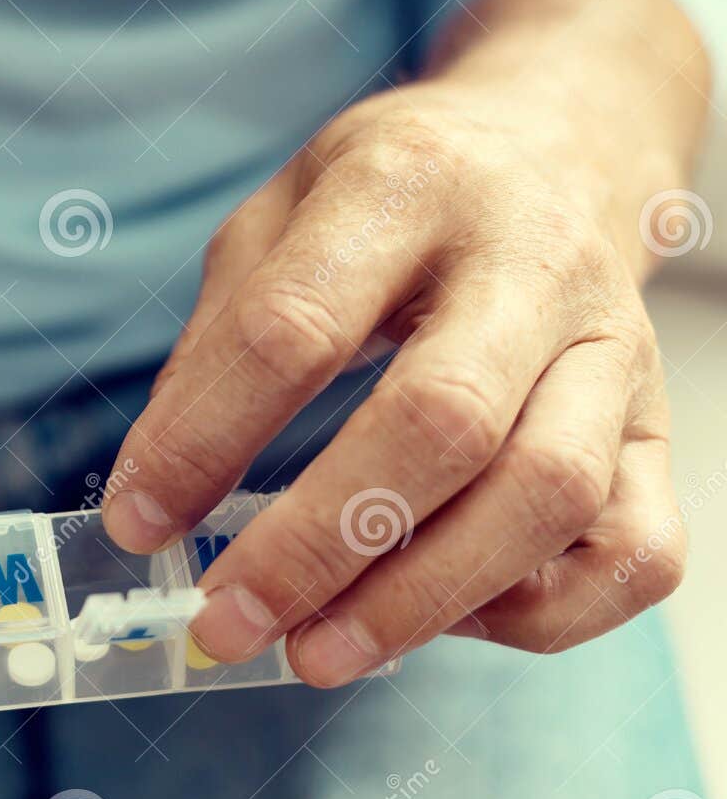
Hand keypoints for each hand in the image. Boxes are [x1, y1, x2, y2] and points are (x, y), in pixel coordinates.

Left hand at [102, 71, 688, 685]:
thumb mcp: (277, 216)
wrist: (559, 145)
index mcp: (405, 186)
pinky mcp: (662, 424)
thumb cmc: (396, 197)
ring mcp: (615, 347)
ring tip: (314, 653)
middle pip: (440, 423)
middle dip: (317, 546)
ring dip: (420, 600)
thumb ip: (216, 343)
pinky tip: (440, 617)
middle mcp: (530, 261)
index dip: (203, 440)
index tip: (136, 523)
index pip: (293, 326)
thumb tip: (153, 491)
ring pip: (549, 496)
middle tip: (227, 622)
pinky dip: (535, 613)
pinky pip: (633, 552)